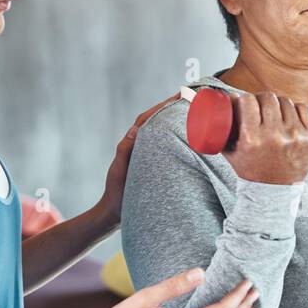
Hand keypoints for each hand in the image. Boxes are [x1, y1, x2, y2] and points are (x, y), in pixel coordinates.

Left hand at [94, 92, 180, 229]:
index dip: (162, 106)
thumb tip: (135, 131)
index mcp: (132, 143)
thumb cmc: (117, 192)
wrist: (116, 212)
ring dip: (174, 119)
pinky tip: (188, 135)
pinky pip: (166, 146)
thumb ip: (126, 150)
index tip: (178, 95)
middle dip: (171, 107)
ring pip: (162, 132)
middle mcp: (140, 145)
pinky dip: (176, 137)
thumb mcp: (120, 170)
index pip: (148, 118)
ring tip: (191, 110)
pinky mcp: (153, 165)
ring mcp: (147, 155)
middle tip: (189, 97)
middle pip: (157, 120)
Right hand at [224, 92, 307, 184]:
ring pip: (287, 102)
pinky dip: (298, 107)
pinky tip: (292, 111)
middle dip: (262, 98)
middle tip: (261, 106)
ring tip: (276, 111)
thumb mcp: (231, 152)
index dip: (246, 98)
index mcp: (252, 139)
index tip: (246, 102)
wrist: (275, 192)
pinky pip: (305, 109)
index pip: (248, 101)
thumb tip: (226, 98)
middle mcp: (274, 136)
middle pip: (269, 98)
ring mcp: (294, 137)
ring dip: (279, 102)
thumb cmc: (251, 171)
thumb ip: (222, 128)